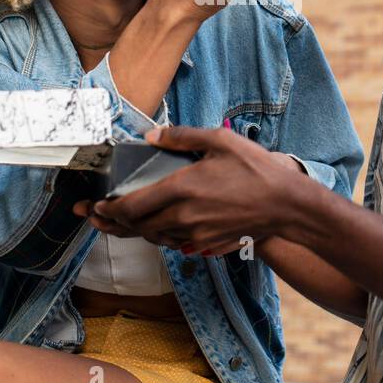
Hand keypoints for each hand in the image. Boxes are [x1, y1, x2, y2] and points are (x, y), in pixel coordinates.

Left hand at [89, 125, 315, 252]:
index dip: (108, 208)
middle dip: (113, 222)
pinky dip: (159, 235)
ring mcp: (195, 235)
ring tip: (119, 223)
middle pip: (137, 225)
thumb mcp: (220, 140)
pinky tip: (156, 226)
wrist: (287, 205)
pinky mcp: (206, 246)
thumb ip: (181, 137)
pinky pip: (173, 242)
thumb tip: (150, 137)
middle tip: (95, 217)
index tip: (95, 206)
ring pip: (153, 237)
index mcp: (182, 188)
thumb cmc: (256, 170)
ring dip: (135, 230)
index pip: (132, 205)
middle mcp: (184, 216)